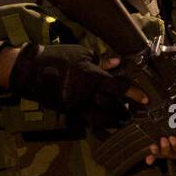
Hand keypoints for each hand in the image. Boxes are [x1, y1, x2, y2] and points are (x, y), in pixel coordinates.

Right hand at [6, 42, 131, 114]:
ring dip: (113, 119)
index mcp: (90, 77)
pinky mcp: (68, 110)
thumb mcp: (81, 53)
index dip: (133, 93)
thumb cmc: (58, 57)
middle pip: (111, 106)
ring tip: (121, 118)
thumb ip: (101, 61)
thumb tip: (118, 64)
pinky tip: (104, 120)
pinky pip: (87, 120)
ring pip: (100, 118)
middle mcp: (85, 94)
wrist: (30, 71)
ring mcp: (76, 105)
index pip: (117, 87)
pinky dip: (98, 122)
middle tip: (134, 110)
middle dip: (124, 109)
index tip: (146, 99)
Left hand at [144, 98, 175, 165]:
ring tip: (155, 145)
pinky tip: (149, 158)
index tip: (173, 140)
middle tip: (165, 139)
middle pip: (175, 153)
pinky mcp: (162, 138)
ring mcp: (171, 141)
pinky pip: (158, 152)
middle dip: (169, 149)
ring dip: (160, 151)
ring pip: (166, 153)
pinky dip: (153, 156)